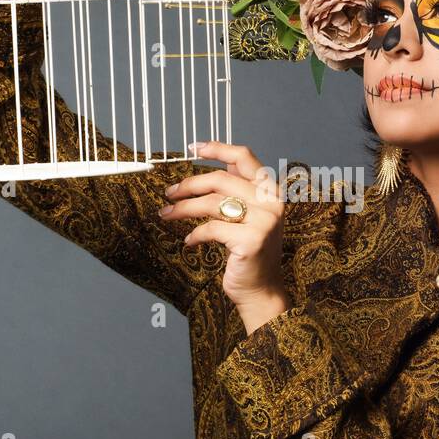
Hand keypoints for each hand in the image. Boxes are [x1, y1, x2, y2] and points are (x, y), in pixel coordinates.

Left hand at [158, 140, 290, 333]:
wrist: (261, 290)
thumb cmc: (250, 254)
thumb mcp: (249, 217)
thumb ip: (238, 193)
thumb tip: (210, 170)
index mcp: (271, 191)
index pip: (244, 157)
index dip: (217, 148)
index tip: (193, 148)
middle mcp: (272, 203)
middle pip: (220, 180)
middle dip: (188, 185)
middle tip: (169, 193)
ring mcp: (264, 221)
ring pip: (212, 203)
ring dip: (184, 208)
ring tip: (167, 214)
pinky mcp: (251, 240)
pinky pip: (212, 229)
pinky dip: (195, 235)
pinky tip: (189, 242)